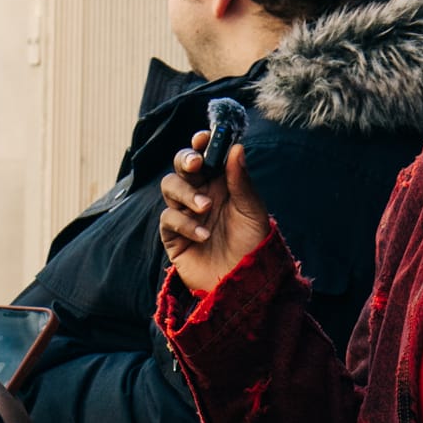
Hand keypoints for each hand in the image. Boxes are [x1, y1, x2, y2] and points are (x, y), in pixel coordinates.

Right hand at [157, 137, 272, 297]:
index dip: (202, 143)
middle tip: (196, 164)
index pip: (206, 155)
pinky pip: (169, 219)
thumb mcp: (253, 212)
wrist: (244, 285)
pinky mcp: (174, 236)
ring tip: (206, 208)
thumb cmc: (254, 247)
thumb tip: (235, 147)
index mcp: (221, 184)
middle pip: (182, 165)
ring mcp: (186, 214)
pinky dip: (184, 223)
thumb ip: (242, 181)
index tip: (204, 138)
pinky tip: (204, 234)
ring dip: (186, 192)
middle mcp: (201, 194)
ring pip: (170, 186)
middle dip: (185, 160)